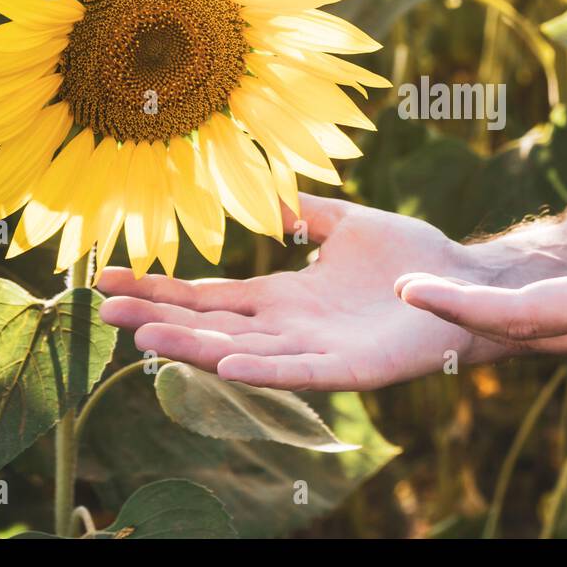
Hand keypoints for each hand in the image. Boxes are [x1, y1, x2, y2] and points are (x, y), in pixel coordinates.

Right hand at [98, 194, 513, 389]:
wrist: (463, 282)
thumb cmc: (410, 257)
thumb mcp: (351, 225)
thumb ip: (310, 213)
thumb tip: (272, 195)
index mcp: (284, 296)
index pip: (209, 296)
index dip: (161, 289)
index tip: (111, 278)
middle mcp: (289, 327)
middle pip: (210, 325)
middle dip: (157, 318)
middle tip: (102, 310)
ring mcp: (315, 350)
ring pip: (242, 351)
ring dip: (193, 348)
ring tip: (143, 340)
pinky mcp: (349, 369)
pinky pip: (299, 371)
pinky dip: (263, 368)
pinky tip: (226, 363)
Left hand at [394, 188, 566, 360]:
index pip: (521, 314)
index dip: (461, 305)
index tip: (411, 290)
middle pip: (518, 332)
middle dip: (458, 315)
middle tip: (406, 293)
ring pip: (540, 336)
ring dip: (486, 321)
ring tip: (440, 300)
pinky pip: (566, 331)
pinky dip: (524, 320)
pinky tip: (514, 305)